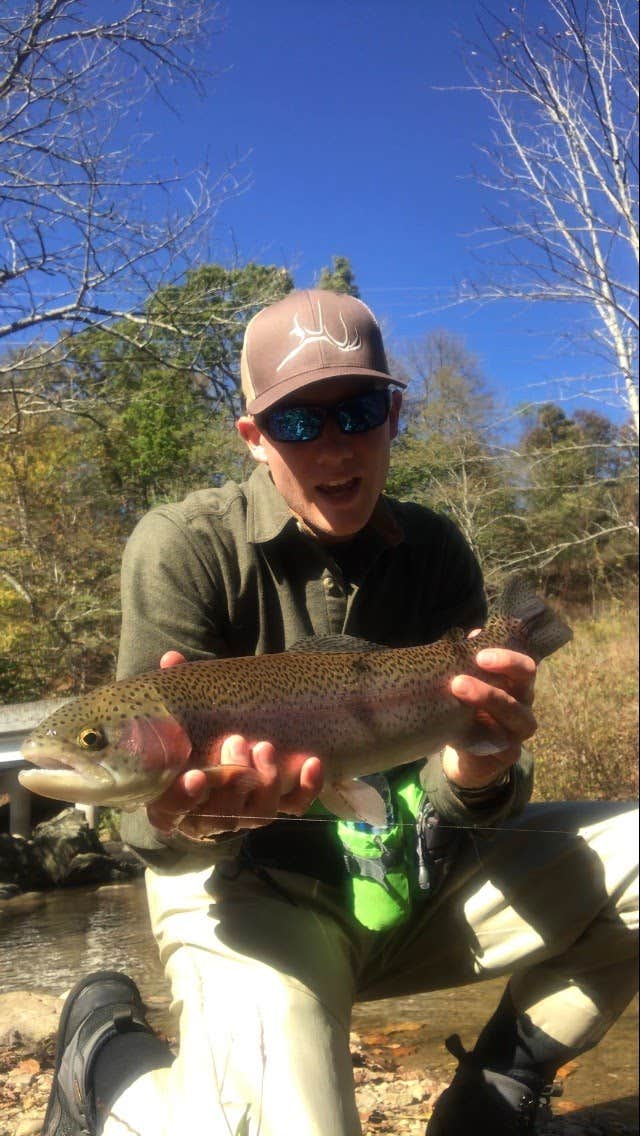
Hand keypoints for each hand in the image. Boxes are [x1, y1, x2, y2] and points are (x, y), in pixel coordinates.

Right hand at [146, 651, 323, 838]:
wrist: (227, 745)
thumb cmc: (195, 733)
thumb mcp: (182, 715)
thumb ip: (175, 693)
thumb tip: (171, 660)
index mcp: (174, 799)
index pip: (172, 812)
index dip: (184, 799)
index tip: (196, 776)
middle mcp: (210, 814)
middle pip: (221, 815)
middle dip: (231, 781)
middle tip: (236, 743)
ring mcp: (246, 813)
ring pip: (259, 814)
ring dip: (266, 782)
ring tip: (266, 747)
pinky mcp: (277, 805)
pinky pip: (295, 806)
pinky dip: (306, 788)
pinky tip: (312, 762)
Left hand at [444, 642, 536, 789]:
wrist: (467, 754)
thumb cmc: (468, 709)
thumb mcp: (467, 683)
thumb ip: (470, 660)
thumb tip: (474, 634)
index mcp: (515, 683)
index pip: (523, 665)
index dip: (506, 658)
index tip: (479, 655)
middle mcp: (523, 703)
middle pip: (526, 682)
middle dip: (501, 671)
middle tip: (467, 669)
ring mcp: (520, 730)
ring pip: (515, 713)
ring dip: (488, 698)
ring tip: (457, 688)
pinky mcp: (510, 754)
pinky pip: (504, 745)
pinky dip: (483, 735)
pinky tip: (459, 728)